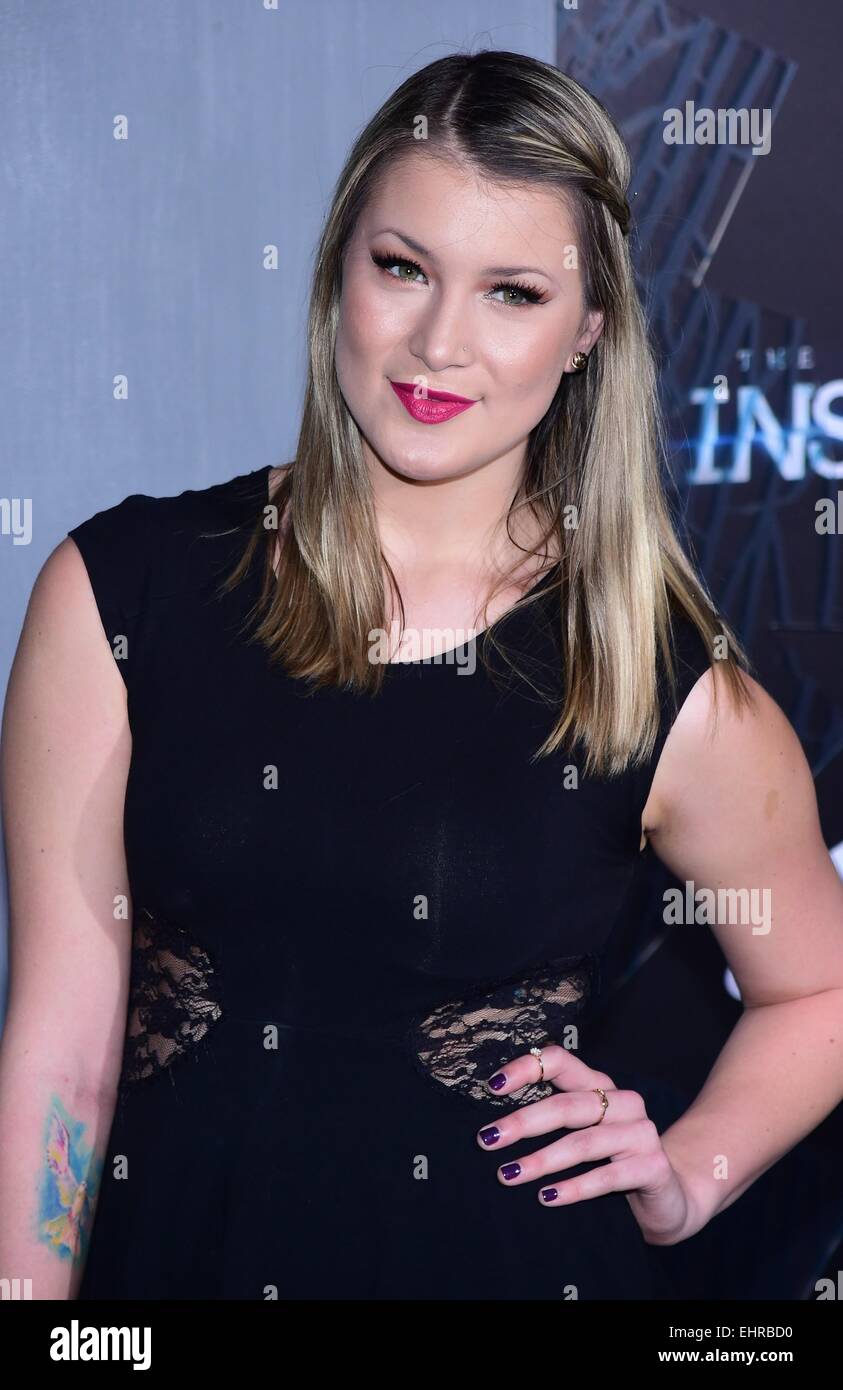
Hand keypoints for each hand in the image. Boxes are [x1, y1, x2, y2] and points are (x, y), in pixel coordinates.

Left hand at [475, 1044, 703, 1245]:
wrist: (668, 1198)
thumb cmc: (611, 1162)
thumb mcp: (582, 1135)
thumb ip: (551, 1123)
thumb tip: (493, 1130)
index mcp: (600, 1086)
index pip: (560, 1062)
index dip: (525, 1069)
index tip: (492, 1087)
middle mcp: (623, 1102)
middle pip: (567, 1105)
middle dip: (523, 1123)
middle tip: (487, 1140)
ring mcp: (641, 1133)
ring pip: (584, 1142)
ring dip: (541, 1160)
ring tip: (508, 1175)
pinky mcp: (653, 1166)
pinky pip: (608, 1176)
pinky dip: (574, 1188)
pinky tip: (547, 1197)